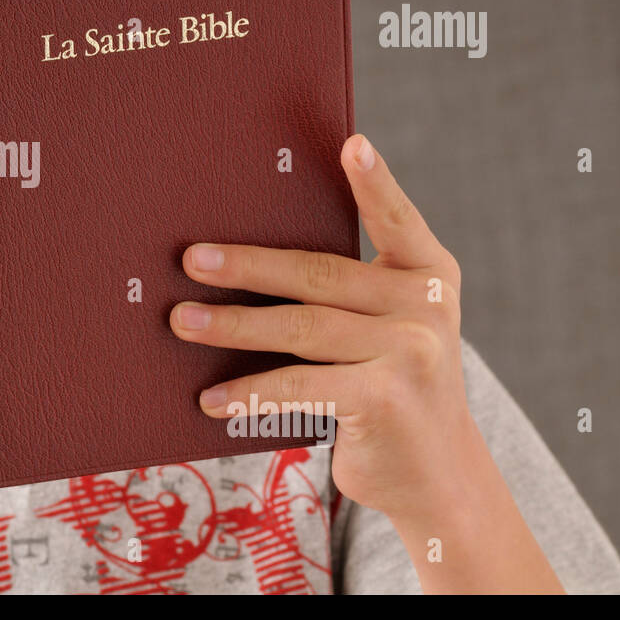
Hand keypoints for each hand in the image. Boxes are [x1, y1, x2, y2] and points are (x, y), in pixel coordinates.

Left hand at [170, 134, 560, 591]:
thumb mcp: (387, 328)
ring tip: (182, 321)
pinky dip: (249, 391)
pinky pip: (300, 386)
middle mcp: (424, 305)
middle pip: (318, 275)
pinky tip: (210, 398)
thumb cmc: (387, 386)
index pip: (395, 219)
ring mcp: (410, 352)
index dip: (374, 181)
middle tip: (191, 258)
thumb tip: (239, 261)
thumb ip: (346, 292)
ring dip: (232, 325)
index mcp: (426, 272)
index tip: (349, 143)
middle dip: (247, 265)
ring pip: (300, 328)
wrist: (437, 476)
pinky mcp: (386, 399)